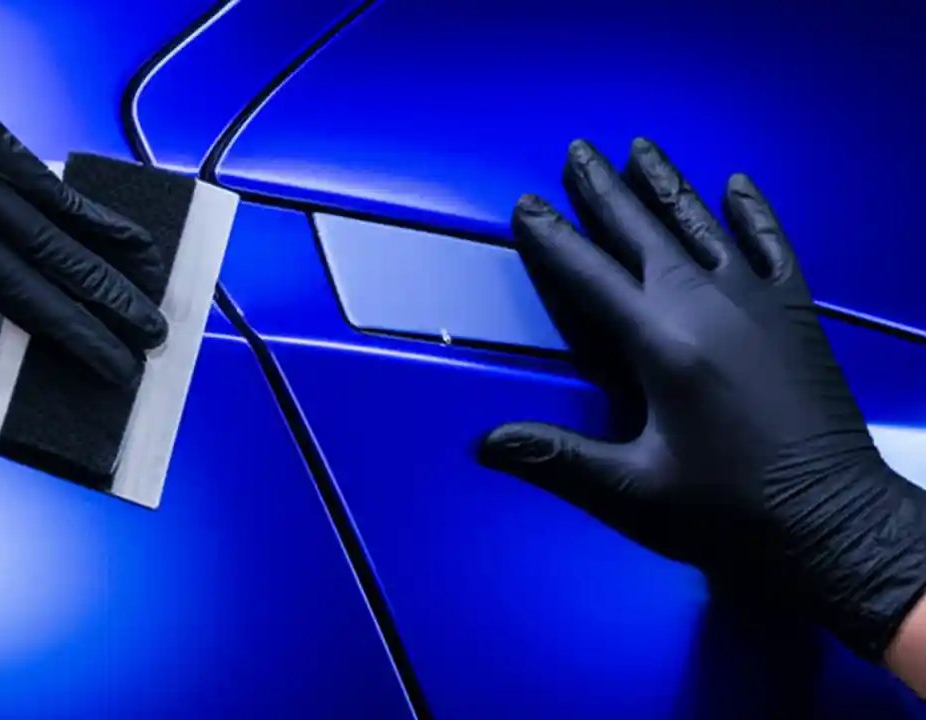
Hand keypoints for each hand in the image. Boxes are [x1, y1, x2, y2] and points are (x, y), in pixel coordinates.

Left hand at [0, 0, 166, 420]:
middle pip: (58, 253)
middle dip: (113, 299)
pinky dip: (75, 200)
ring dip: (110, 247)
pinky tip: (97, 219)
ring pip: (59, 209)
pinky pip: (40, 169)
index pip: (23, 294)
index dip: (76, 335)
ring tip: (153, 274)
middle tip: (158, 331)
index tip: (116, 364)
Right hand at [479, 138, 925, 659]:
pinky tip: (738, 184)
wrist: (831, 522)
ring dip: (667, 184)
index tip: (527, 205)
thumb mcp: (634, 490)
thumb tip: (487, 443)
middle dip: (604, 190)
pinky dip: (754, 213)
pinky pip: (772, 246)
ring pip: (702, 225)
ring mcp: (758, 304)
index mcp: (662, 346)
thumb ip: (560, 457)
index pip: (591, 277)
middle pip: (643, 234)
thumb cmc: (728, 511)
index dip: (553, 240)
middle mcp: (708, 308)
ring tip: (639, 147)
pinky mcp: (797, 313)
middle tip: (577, 150)